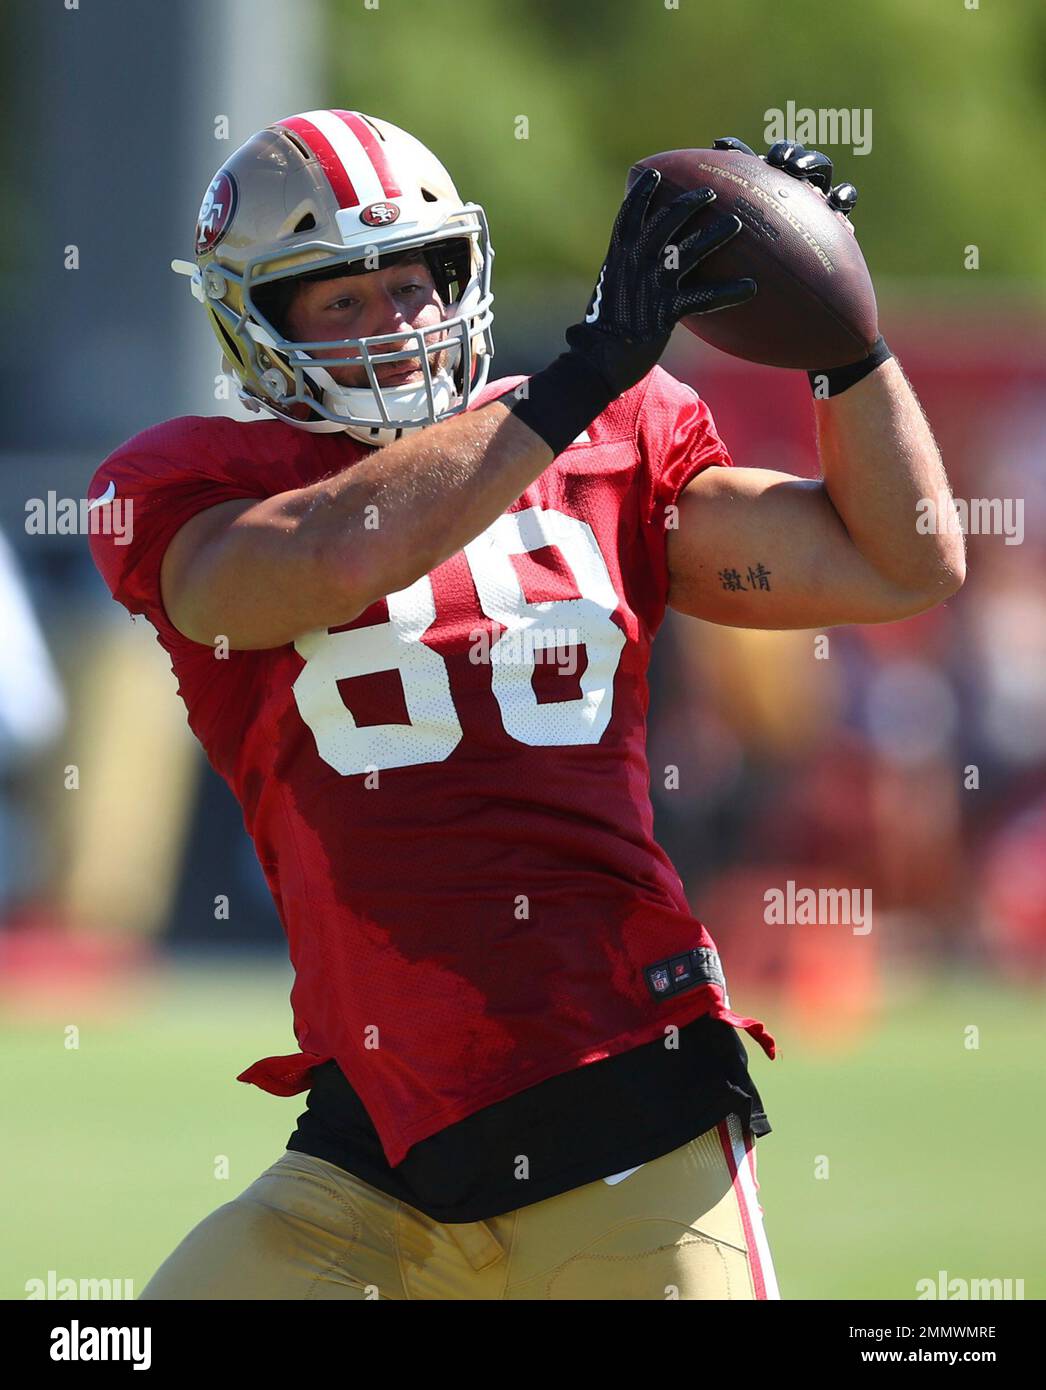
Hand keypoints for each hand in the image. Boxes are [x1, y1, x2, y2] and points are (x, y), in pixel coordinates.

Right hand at [564, 167, 755, 397]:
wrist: (597, 359)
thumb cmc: (604, 329)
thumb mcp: (608, 291)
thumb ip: (624, 272)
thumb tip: (639, 263)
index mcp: (618, 257)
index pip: (628, 216)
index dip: (642, 193)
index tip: (655, 174)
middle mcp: (634, 265)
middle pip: (664, 223)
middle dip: (688, 203)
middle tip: (710, 192)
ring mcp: (650, 286)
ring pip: (687, 251)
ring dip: (713, 234)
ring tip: (736, 223)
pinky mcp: (665, 311)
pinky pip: (703, 297)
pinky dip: (729, 292)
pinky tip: (751, 287)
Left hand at [712, 135, 857, 226]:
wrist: (777, 274)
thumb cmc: (757, 239)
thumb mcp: (745, 204)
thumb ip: (737, 175)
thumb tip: (718, 143)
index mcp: (779, 180)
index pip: (785, 154)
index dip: (783, 151)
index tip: (773, 159)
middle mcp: (800, 185)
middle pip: (804, 157)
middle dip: (799, 158)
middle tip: (789, 166)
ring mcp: (819, 198)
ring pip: (824, 170)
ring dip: (814, 165)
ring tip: (803, 175)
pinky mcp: (837, 216)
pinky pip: (845, 196)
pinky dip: (843, 194)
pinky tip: (835, 200)